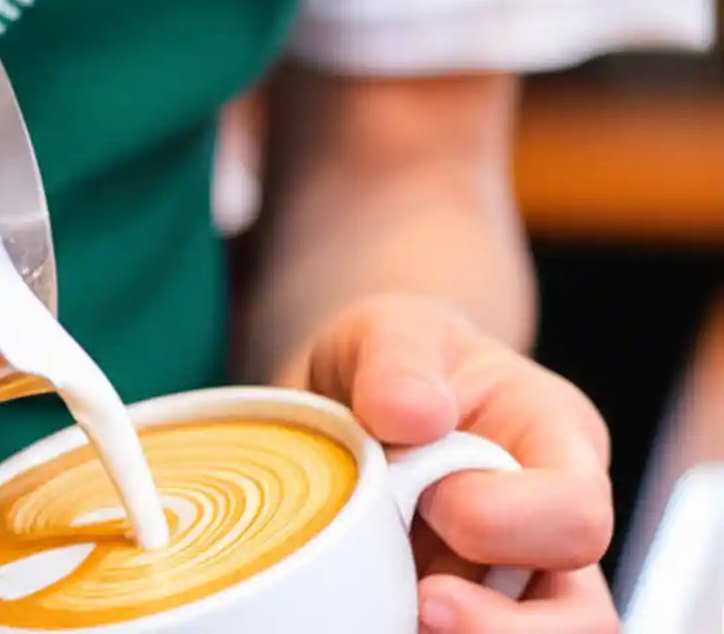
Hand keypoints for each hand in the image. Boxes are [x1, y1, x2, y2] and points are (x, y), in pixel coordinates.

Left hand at [275, 294, 618, 632]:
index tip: (428, 499)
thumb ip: (398, 359)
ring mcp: (505, 577)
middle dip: (499, 627)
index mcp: (555, 443)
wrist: (353, 392)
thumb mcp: (389, 329)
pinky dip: (406, 633)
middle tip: (419, 603)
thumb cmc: (394, 358)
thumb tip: (414, 414)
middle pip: (579, 615)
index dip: (502, 521)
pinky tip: (365, 618)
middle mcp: (545, 523)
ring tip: (391, 617)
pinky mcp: (455, 606)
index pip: (574, 511)